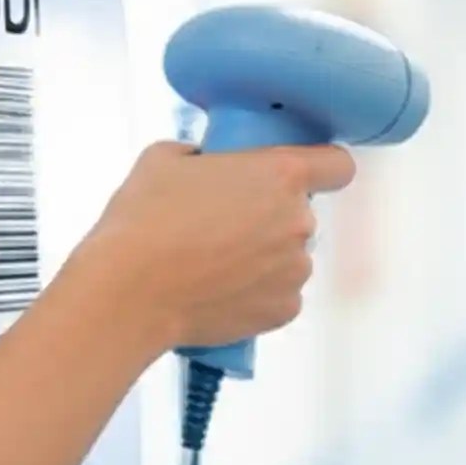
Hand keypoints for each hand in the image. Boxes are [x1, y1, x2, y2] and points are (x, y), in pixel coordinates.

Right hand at [63, 141, 356, 352]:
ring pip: (289, 257)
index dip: (323, 169)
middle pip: (299, 214)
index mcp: (280, 176)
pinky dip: (257, 293)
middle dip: (268, 217)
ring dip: (263, 258)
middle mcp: (299, 222)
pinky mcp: (284, 310)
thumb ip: (201, 154)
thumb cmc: (144, 223)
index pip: (337, 165)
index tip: (307, 175)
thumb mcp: (164, 159)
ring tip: (213, 264)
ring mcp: (295, 270)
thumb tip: (204, 163)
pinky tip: (219, 291)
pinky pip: (279, 294)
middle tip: (223, 225)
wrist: (128, 293)